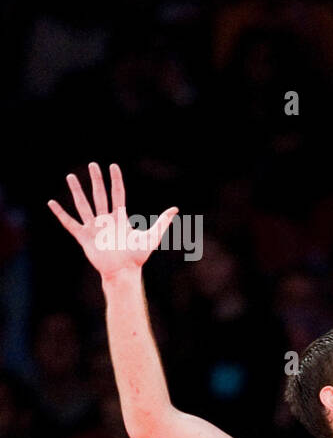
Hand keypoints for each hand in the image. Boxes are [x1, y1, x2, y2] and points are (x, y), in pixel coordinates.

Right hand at [49, 163, 176, 279]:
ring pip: (84, 204)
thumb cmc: (137, 257)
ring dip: (77, 191)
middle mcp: (105, 220)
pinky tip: (52, 203)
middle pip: (99, 195)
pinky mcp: (84, 237)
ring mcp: (94, 227)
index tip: (113, 166)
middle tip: (92, 164)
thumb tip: (175, 209)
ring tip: (71, 176)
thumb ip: (162, 222)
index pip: (117, 193)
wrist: (123, 272)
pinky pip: (69, 223)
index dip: (115, 180)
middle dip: (96, 179)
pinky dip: (60, 213)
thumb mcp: (152, 237)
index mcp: (120, 217)